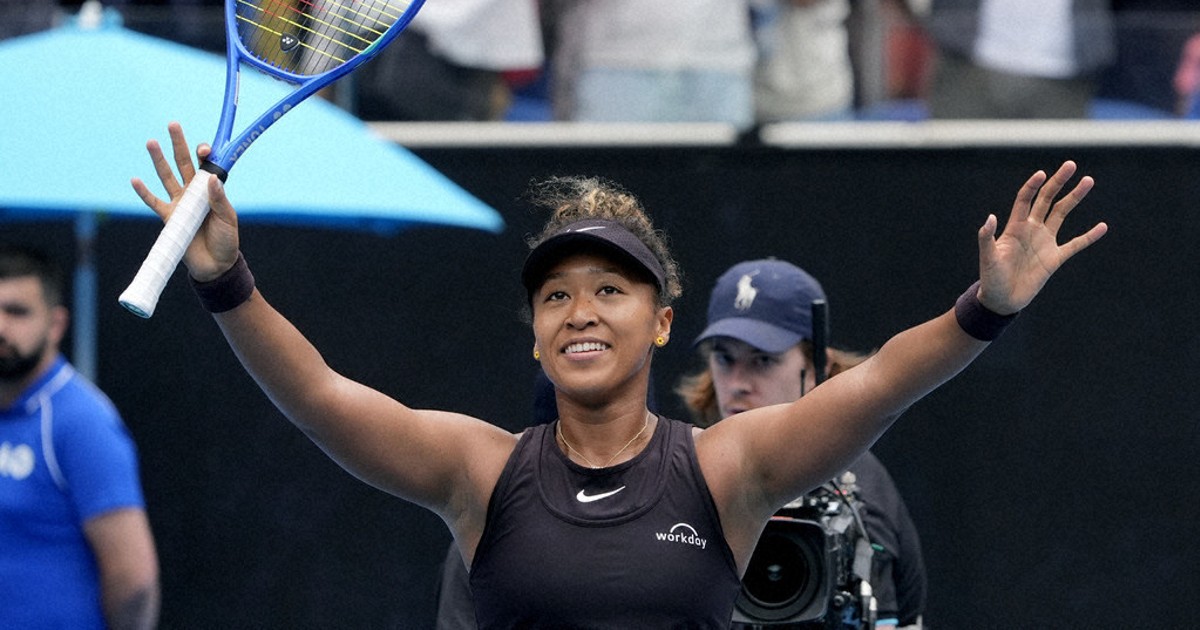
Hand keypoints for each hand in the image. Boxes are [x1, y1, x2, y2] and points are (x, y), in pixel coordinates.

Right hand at [130, 122, 240, 281]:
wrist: (215, 266)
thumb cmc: (226, 242)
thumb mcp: (227, 219)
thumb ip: (218, 200)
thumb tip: (212, 179)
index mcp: (211, 190)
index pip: (206, 166)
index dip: (204, 154)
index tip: (204, 148)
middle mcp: (194, 193)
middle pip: (184, 163)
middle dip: (179, 144)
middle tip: (173, 124)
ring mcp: (179, 204)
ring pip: (167, 177)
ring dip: (159, 160)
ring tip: (151, 142)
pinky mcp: (169, 218)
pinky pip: (154, 203)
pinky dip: (144, 193)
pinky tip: (135, 180)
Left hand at [976, 160, 1107, 313]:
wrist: (1002, 300)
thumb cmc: (991, 278)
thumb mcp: (987, 257)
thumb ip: (987, 238)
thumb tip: (990, 218)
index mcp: (1015, 227)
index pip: (1025, 200)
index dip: (1033, 186)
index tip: (1042, 174)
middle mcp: (1031, 230)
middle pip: (1047, 200)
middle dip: (1058, 182)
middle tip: (1071, 165)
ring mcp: (1044, 242)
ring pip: (1062, 214)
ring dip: (1075, 197)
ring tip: (1088, 180)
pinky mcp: (1055, 258)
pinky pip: (1075, 244)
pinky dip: (1089, 236)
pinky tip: (1103, 226)